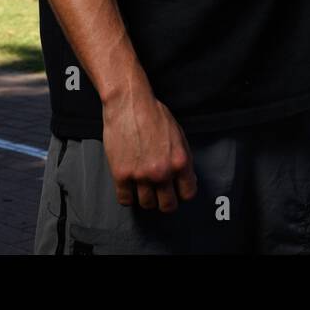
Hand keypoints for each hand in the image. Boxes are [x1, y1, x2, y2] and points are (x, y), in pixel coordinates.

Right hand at [101, 81, 197, 212]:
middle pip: (168, 205)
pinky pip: (125, 200)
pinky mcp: (121, 174)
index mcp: (180, 161)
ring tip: (144, 188)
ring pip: (147, 204)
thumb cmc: (154, 115)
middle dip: (166, 202)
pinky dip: (128, 197)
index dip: (183, 193)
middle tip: (161, 195)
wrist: (129, 104)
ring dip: (146, 199)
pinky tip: (130, 187)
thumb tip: (186, 179)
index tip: (177, 191)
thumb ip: (183, 159)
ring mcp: (141, 175)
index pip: (188, 193)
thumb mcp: (179, 136)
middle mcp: (162, 172)